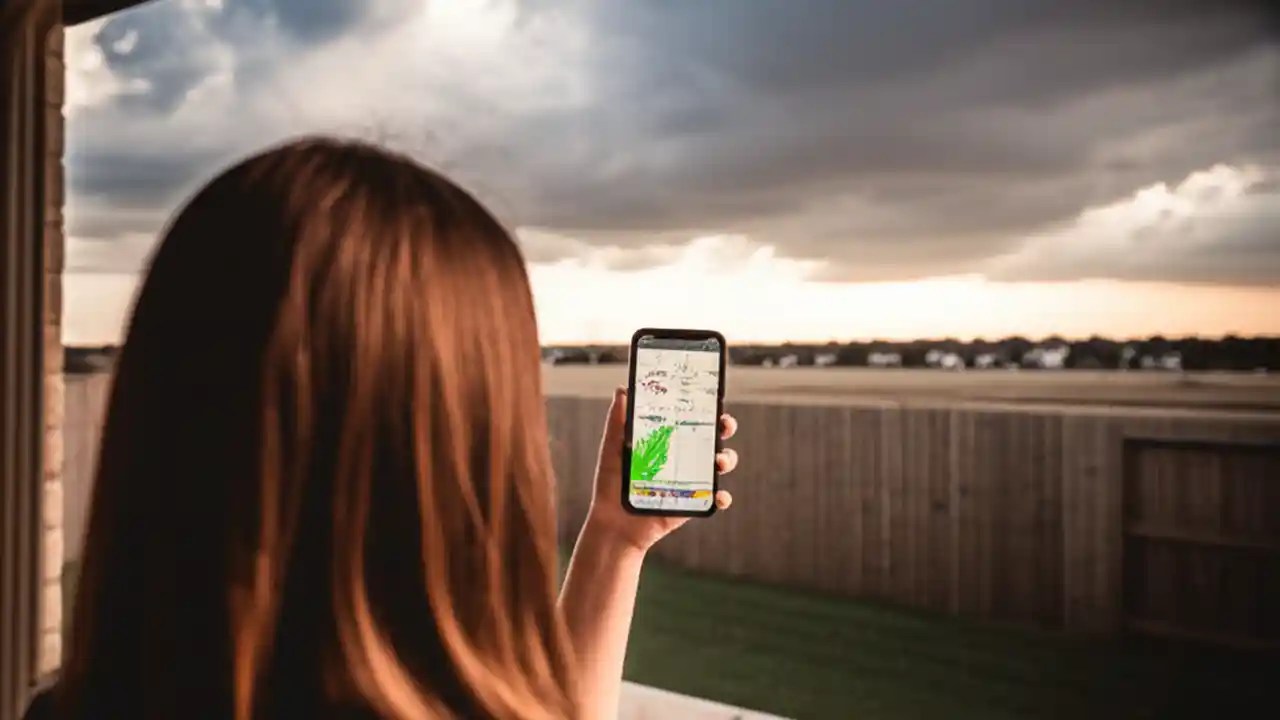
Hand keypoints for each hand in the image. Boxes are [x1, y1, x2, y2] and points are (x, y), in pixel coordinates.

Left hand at [583, 386, 739, 551]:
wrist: (613, 525)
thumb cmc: (611, 485)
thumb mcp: (612, 450)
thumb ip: (617, 423)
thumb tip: (622, 390)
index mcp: (666, 441)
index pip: (690, 419)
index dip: (705, 408)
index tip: (712, 399)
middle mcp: (683, 458)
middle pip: (712, 437)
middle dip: (725, 427)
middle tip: (724, 424)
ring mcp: (691, 480)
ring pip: (720, 465)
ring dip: (728, 458)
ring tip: (719, 461)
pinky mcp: (694, 503)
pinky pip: (716, 499)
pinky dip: (723, 497)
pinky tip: (719, 495)